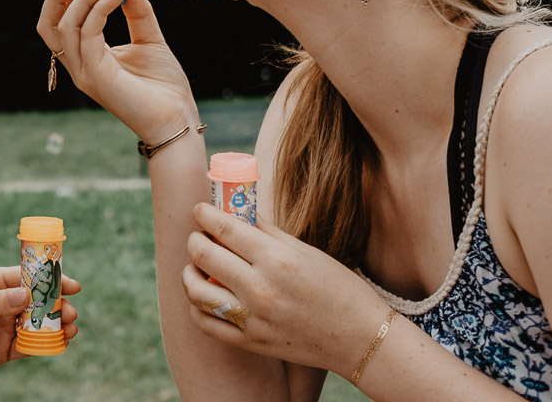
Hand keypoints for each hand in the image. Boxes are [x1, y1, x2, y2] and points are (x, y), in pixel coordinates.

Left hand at [0, 266, 81, 380]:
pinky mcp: (2, 350)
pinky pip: (28, 347)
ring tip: (70, 328)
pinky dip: (44, 346)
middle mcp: (3, 303)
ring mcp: (4, 326)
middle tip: (70, 311)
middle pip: (38, 302)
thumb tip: (27, 295)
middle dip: (57, 306)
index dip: (51, 280)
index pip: (28, 278)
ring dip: (55, 326)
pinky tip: (57, 344)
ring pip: (37, 325)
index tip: (72, 284)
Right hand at [36, 0, 195, 141]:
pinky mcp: (97, 76)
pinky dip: (100, 8)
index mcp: (86, 58)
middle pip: (48, 25)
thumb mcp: (149, 39)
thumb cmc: (164, 87)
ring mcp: (84, 72)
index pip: (57, 24)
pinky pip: (88, 33)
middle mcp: (78, 66)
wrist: (177, 120)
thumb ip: (137, 11)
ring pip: (66, 25)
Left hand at [182, 202, 391, 373]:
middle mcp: (261, 289)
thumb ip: (268, 233)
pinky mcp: (251, 342)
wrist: (361, 340)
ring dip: (189, 273)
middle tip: (199, 235)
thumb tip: (237, 214)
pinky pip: (206, 323)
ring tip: (197, 266)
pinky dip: (198, 306)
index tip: (200, 209)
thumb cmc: (340, 289)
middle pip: (203, 256)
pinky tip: (205, 296)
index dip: (204, 214)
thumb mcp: (307, 252)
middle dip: (195, 240)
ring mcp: (253, 319)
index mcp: (277, 259)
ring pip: (196, 292)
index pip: (224, 228)